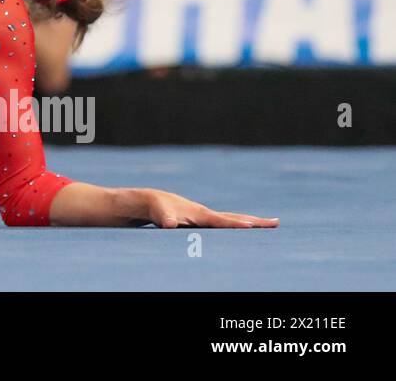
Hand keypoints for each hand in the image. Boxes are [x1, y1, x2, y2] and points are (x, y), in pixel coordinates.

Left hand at [134, 188, 278, 228]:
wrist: (154, 201)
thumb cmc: (158, 209)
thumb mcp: (160, 215)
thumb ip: (165, 220)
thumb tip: (169, 225)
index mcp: (200, 214)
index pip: (221, 221)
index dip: (235, 225)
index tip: (252, 227)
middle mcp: (207, 214)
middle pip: (235, 218)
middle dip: (255, 221)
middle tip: (277, 223)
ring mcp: (208, 216)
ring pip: (234, 219)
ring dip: (252, 222)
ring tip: (272, 223)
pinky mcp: (206, 220)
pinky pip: (228, 223)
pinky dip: (241, 224)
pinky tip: (251, 228)